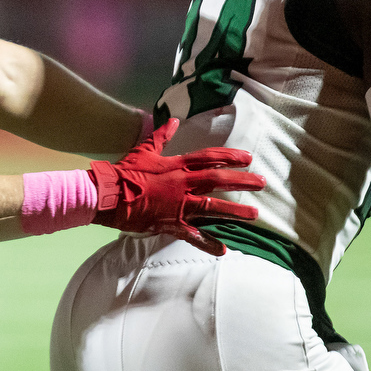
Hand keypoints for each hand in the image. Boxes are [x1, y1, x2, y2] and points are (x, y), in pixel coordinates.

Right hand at [88, 119, 264, 255]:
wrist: (108, 195)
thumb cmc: (125, 172)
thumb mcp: (144, 150)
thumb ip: (162, 136)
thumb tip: (174, 120)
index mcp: (177, 166)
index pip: (209, 158)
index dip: (230, 157)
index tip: (248, 158)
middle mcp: (182, 184)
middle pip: (218, 181)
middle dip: (242, 181)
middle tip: (261, 183)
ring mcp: (178, 205)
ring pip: (212, 208)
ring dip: (234, 211)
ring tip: (254, 214)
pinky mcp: (170, 223)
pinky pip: (192, 235)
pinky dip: (207, 243)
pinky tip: (222, 249)